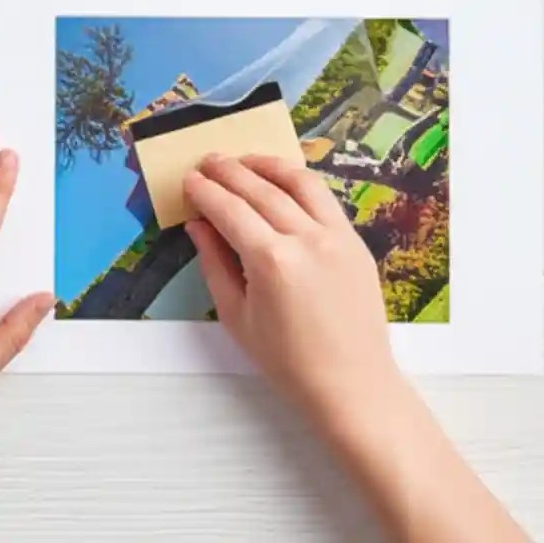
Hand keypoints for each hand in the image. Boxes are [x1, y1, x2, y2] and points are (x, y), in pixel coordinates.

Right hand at [183, 154, 399, 418]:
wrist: (351, 383)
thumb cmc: (287, 361)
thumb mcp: (237, 317)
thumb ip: (215, 264)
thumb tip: (198, 225)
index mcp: (272, 261)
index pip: (230, 211)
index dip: (206, 192)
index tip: (189, 180)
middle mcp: (306, 239)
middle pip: (261, 190)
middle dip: (230, 172)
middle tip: (207, 161)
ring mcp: (337, 236)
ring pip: (299, 183)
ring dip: (267, 165)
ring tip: (243, 160)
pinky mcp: (355, 241)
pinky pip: (324, 199)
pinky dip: (299, 182)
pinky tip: (281, 180)